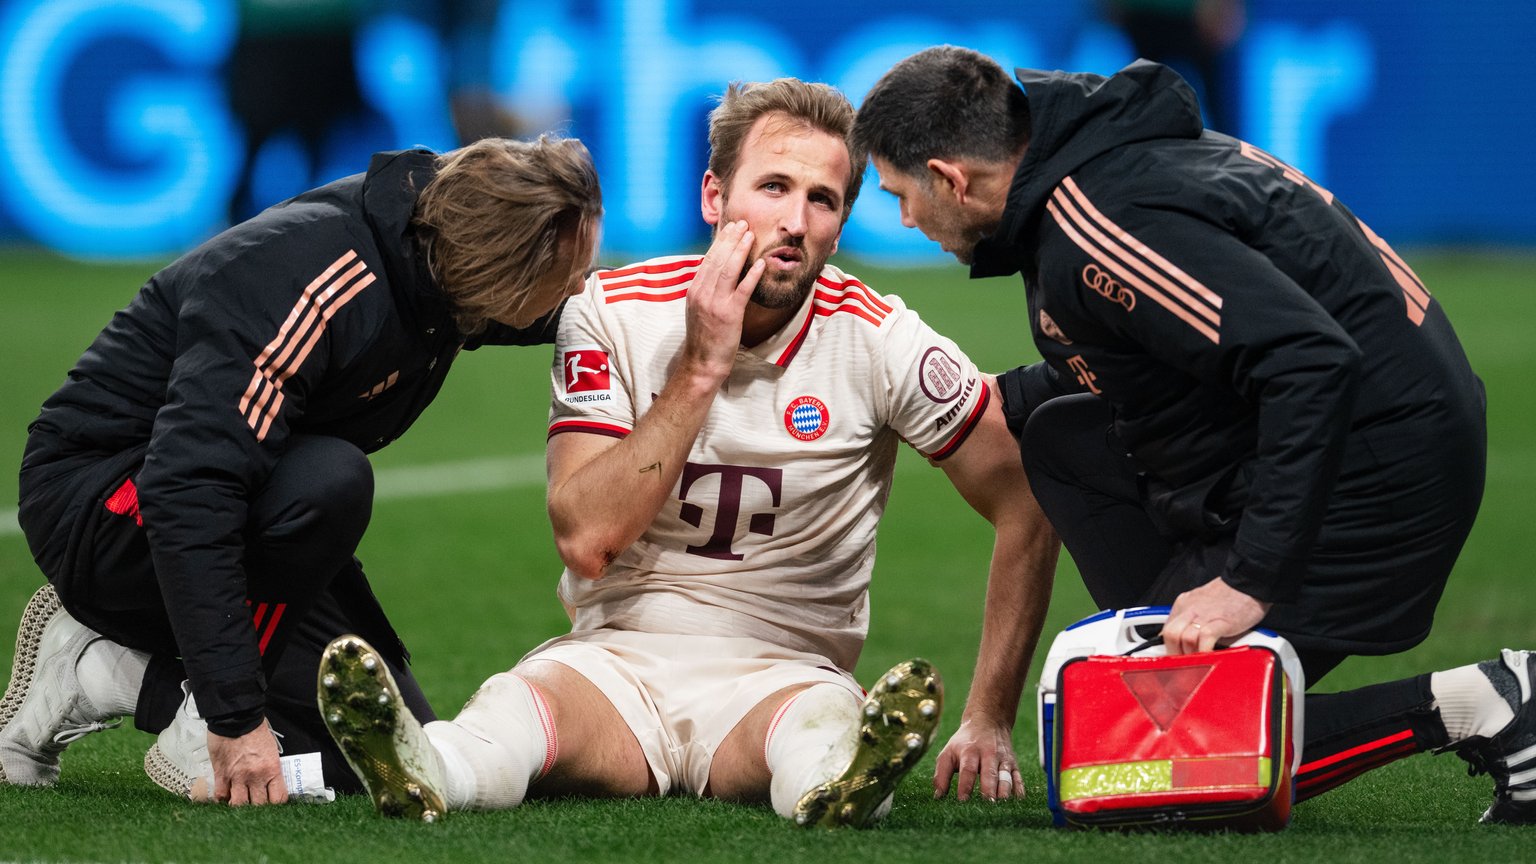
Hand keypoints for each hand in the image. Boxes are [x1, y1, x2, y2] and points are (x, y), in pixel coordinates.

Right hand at [208, 719, 287, 805]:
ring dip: (240, 806)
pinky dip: (222, 799)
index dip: (276, 805)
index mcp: (272, 770)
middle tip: (255, 803)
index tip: (273, 804)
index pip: (278, 798)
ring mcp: (237, 777)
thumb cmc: (255, 731)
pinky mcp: (221, 774)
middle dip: (258, 807)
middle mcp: (255, 777)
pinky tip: (225, 797)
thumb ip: (270, 769)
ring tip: (240, 802)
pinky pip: (220, 795)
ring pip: (239, 805)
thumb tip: (270, 783)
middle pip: (259, 806)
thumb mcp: (271, 750)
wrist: (237, 718)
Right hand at [680, 220, 764, 378]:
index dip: (720, 242)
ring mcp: (715, 304)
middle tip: (742, 223)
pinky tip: (761, 263)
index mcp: (695, 290)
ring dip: (740, 250)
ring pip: (728, 270)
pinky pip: (742, 290)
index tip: (730, 228)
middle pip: (717, 260)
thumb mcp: (699, 308)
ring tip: (750, 235)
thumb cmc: (704, 337)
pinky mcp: (729, 315)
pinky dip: (752, 275)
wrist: (702, 362)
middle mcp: (702, 293)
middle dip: (730, 239)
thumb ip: (706, 289)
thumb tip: (717, 271)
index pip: (708, 259)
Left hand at [932, 716, 1025, 801]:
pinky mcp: (1013, 765)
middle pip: (990, 774)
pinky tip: (1016, 804)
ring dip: (1004, 793)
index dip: (965, 785)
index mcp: (969, 751)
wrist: (988, 721)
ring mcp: (1003, 760)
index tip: (962, 801)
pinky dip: (1018, 792)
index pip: (968, 770)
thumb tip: (938, 797)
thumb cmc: (964, 743)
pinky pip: (1018, 779)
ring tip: (1000, 808)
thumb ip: (941, 774)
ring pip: (1006, 778)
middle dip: (988, 791)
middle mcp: (988, 754)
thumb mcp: (949, 752)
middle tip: (986, 806)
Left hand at [1161, 577, 1269, 654]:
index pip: (1166, 630)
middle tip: (1185, 665)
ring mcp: (1204, 615)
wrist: (1249, 581)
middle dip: (1176, 654)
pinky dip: (1205, 652)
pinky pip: (1205, 639)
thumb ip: (1192, 620)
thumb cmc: (1230, 594)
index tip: (1175, 658)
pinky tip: (1209, 658)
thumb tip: (1186, 639)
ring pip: (1184, 638)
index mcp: (1184, 605)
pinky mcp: (1221, 621)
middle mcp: (1190, 609)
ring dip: (1190, 656)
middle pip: (1170, 635)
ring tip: (1198, 664)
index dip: (1169, 648)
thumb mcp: (1202, 604)